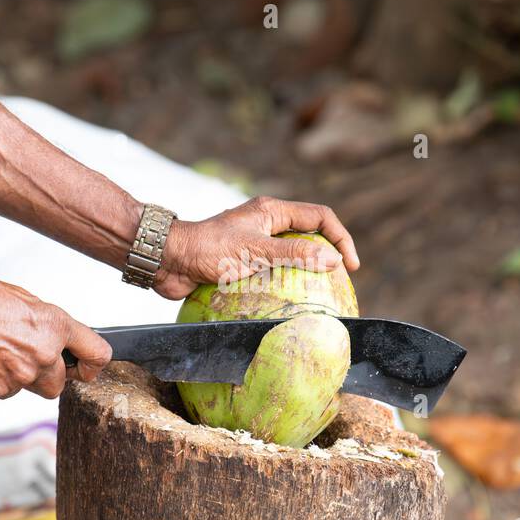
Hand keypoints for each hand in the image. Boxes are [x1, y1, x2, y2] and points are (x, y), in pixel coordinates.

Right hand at [0, 267, 110, 398]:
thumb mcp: (23, 298)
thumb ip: (46, 322)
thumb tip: (56, 335)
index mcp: (54, 326)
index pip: (98, 354)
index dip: (93, 364)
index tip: (86, 367)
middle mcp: (43, 354)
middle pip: (58, 383)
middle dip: (46, 375)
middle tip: (23, 355)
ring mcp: (19, 376)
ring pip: (30, 389)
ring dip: (21, 378)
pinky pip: (3, 391)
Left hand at [153, 196, 360, 299]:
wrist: (168, 260)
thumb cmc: (209, 250)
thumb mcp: (256, 250)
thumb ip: (294, 254)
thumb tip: (333, 259)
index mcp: (272, 211)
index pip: (320, 217)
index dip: (341, 238)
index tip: (350, 266)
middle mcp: (266, 224)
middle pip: (309, 236)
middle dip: (327, 256)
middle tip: (340, 284)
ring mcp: (254, 244)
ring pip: (291, 257)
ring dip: (306, 274)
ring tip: (320, 298)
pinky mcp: (242, 263)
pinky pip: (272, 274)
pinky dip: (284, 287)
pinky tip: (288, 307)